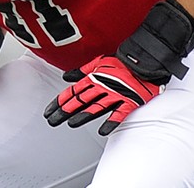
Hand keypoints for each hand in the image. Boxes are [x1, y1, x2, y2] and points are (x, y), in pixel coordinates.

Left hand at [44, 55, 162, 135]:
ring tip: (71, 124)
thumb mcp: (98, 62)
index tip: (49, 111)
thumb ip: (81, 71)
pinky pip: (119, 114)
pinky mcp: (129, 102)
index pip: (72, 92)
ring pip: (96, 107)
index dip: (59, 102)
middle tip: (52, 121)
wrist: (144, 61)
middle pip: (80, 101)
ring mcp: (115, 95)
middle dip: (64, 111)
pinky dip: (111, 123)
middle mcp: (101, 87)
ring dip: (82, 116)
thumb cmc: (121, 62)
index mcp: (93, 78)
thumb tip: (66, 77)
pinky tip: (102, 131)